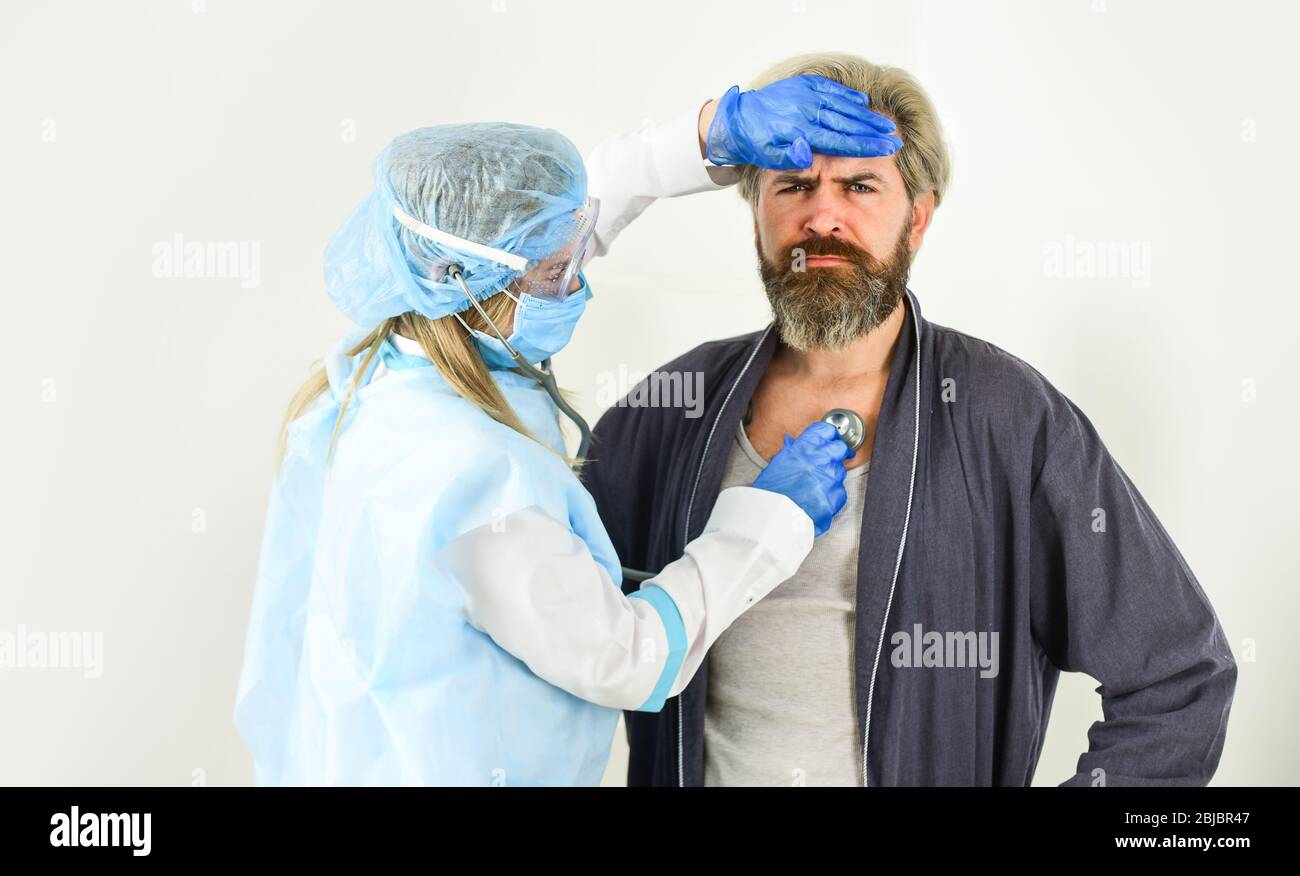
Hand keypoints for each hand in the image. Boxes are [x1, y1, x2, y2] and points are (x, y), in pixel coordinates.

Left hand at [705, 74, 903, 168]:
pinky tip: (863, 104)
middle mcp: (807, 110)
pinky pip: (832, 90)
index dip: (865, 146)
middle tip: (894, 139)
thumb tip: (807, 155)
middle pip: (847, 123)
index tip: (885, 149)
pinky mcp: (804, 85)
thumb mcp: (767, 156)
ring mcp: (806, 95)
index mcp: (800, 131)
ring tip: (885, 125)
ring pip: (843, 106)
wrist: (737, 117)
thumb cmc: (755, 142)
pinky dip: (848, 97)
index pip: (840, 141)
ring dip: (866, 116)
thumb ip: (788, 157)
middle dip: (873, 132)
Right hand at [751, 421, 852, 535]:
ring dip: (832, 476)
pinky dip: (832, 495)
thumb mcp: (778, 463)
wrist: (772, 517)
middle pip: (840, 448)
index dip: (830, 435)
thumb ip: (793, 451)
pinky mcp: (835, 497)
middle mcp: (821, 460)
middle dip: (838, 453)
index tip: (831, 439)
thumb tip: (794, 443)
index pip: (827, 430)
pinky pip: (840, 492)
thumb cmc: (770, 490)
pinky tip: (818, 498)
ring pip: (840, 471)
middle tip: (831, 460)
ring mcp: (830, 479)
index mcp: (805, 447)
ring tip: (816, 486)